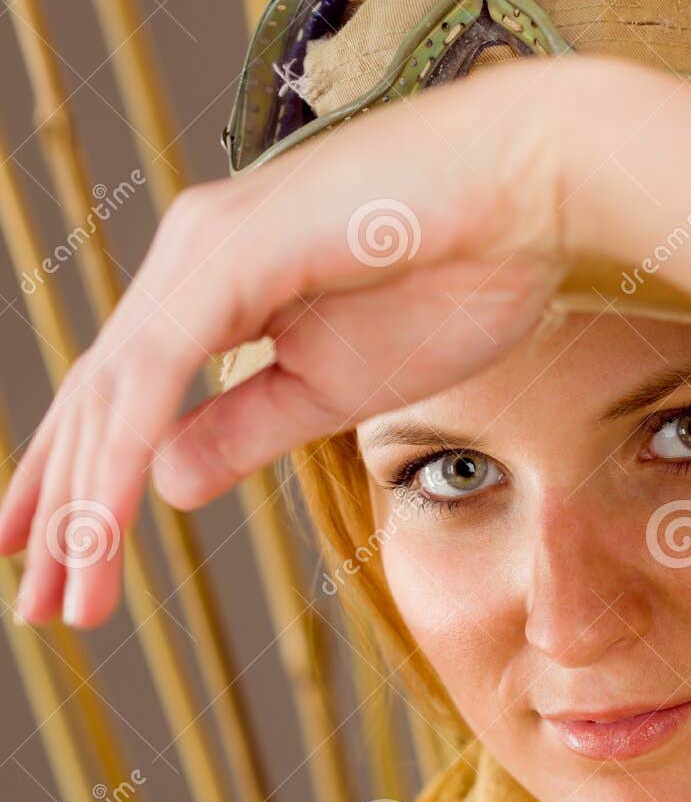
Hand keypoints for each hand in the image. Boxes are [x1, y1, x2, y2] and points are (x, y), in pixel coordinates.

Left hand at [0, 55, 584, 627]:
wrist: (530, 196)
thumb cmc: (451, 279)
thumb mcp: (331, 388)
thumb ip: (243, 429)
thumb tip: (163, 484)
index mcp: (213, 287)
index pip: (124, 397)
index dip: (82, 481)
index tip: (58, 563)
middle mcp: (188, 260)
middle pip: (97, 401)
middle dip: (61, 509)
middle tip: (34, 606)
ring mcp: (200, 249)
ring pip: (113, 395)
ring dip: (84, 507)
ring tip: (64, 599)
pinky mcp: (228, 252)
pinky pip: (155, 374)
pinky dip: (120, 458)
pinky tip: (99, 530)